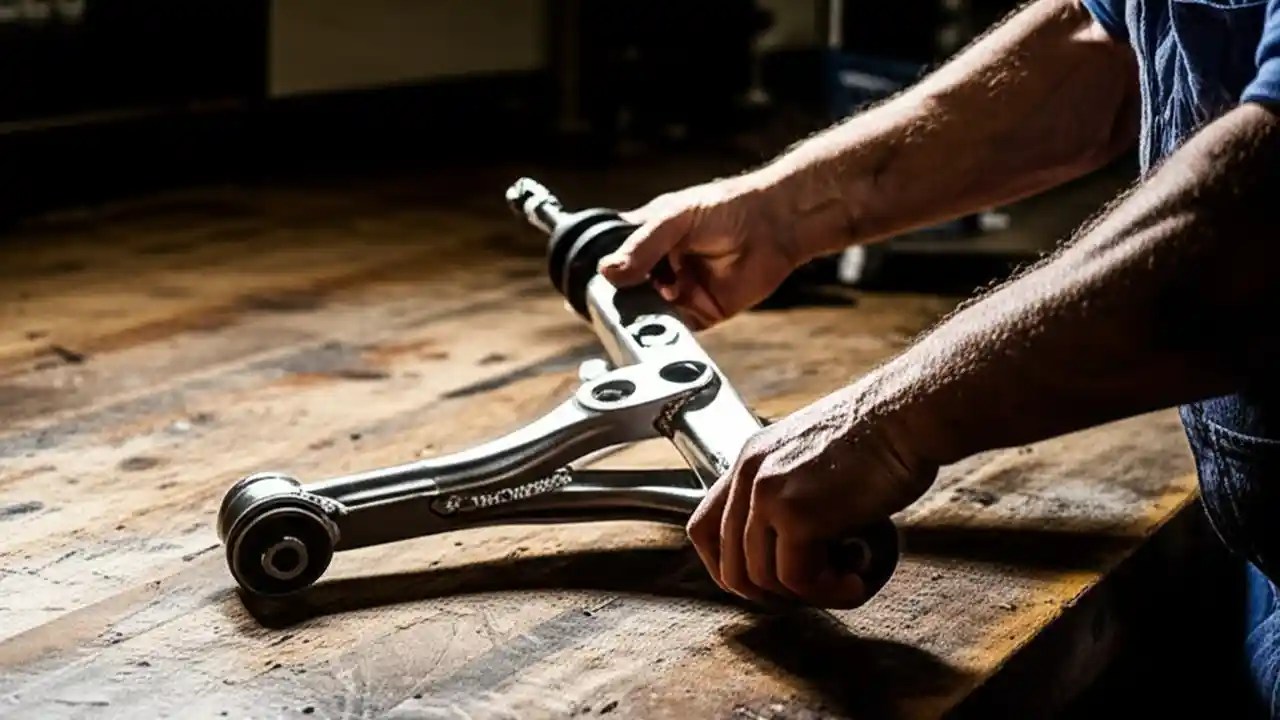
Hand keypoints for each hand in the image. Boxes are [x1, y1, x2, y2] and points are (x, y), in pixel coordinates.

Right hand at [596, 175, 807, 329]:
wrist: (775, 225)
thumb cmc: (727, 207)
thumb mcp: (675, 218)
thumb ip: (643, 246)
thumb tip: (608, 273)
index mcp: (647, 239)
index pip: (614, 260)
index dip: (603, 274)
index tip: (590, 288)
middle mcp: (660, 268)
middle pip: (627, 293)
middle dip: (621, 302)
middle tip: (617, 305)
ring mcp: (679, 292)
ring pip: (648, 314)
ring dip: (642, 319)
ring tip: (641, 314)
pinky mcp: (702, 313)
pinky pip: (678, 330)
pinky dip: (668, 334)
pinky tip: (662, 328)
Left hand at [688, 385, 936, 607]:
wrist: (908, 416)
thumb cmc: (880, 436)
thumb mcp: (813, 457)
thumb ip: (790, 491)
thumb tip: (791, 545)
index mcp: (750, 461)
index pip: (703, 529)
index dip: (726, 568)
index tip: (763, 584)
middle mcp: (750, 476)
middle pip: (730, 565)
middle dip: (770, 593)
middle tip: (812, 590)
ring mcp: (769, 495)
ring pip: (764, 579)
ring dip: (809, 594)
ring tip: (845, 580)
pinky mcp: (798, 515)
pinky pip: (798, 579)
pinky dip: (829, 592)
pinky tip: (855, 580)